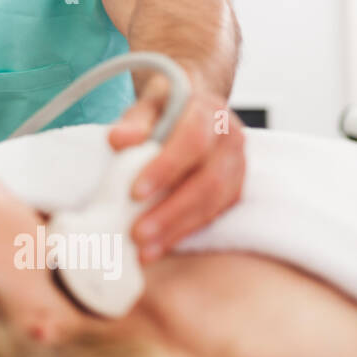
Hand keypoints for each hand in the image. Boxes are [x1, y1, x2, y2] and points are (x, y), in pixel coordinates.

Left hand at [108, 72, 245, 262]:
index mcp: (209, 111)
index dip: (166, 169)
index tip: (135, 193)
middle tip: (137, 234)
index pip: (192, 141)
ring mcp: (238, 165)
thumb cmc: (164, 109)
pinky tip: (158, 248)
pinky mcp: (236, 188)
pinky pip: (214, 215)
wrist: (194, 107)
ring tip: (145, 250)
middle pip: (208, 181)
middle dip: (171, 211)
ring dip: (177, 230)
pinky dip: (184, 233)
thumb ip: (133, 122)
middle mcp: (231, 138)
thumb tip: (118, 140)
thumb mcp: (146, 107)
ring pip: (214, 204)